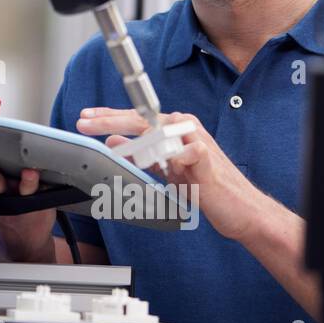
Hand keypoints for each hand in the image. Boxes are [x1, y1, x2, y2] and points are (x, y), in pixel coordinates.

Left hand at [74, 108, 261, 241]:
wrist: (239, 206)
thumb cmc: (203, 185)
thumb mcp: (164, 169)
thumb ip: (141, 154)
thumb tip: (112, 141)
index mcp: (173, 127)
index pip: (136, 116)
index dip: (109, 116)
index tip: (85, 116)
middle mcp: (183, 127)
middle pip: (141, 119)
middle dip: (109, 121)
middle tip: (84, 123)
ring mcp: (196, 139)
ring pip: (157, 132)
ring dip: (133, 141)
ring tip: (112, 147)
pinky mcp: (205, 157)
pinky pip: (181, 152)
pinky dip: (169, 158)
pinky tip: (161, 164)